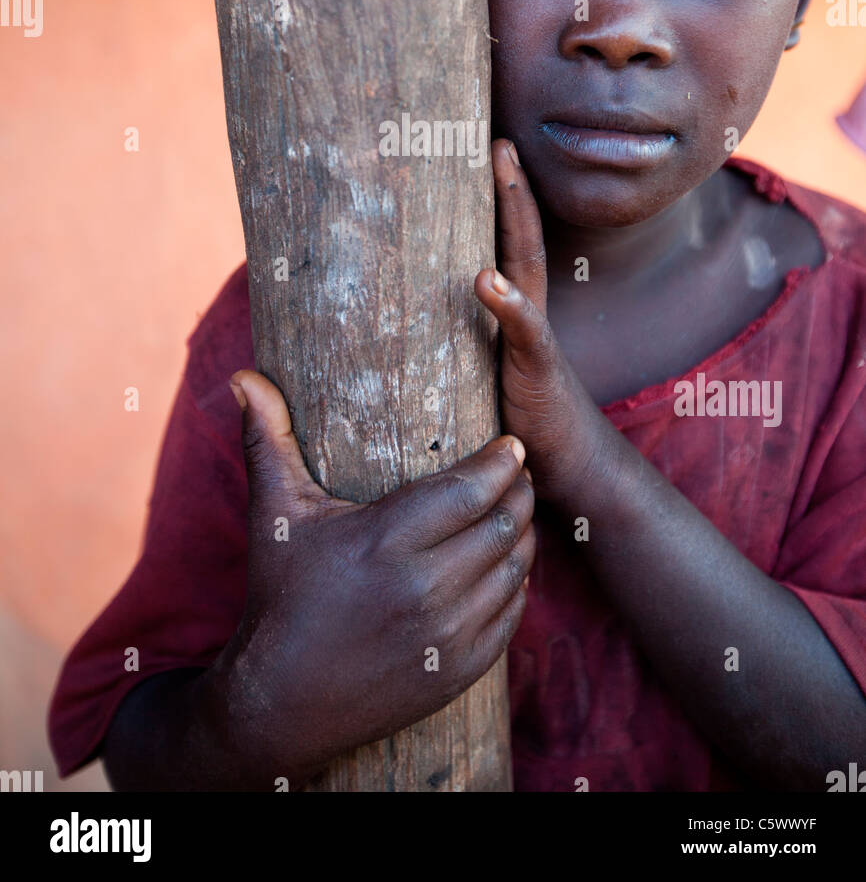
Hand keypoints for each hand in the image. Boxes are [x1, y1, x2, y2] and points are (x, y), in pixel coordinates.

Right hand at [220, 369, 535, 783]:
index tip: (511, 444)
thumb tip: (244, 376)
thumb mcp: (275, 515)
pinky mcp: (460, 670)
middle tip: (519, 472)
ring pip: (514, 567)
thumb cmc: (281, 595)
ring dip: (523, 534)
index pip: (470, 488)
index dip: (501, 462)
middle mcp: (424, 587)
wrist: (281, 702)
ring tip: (516, 509)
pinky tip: (507, 563)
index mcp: (386, 541)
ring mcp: (447, 633)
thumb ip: (268, 439)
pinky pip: (512, 613)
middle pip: (502, 523)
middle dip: (519, 491)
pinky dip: (517, 583)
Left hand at [474, 139, 623, 508]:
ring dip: (516, 216)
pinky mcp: (538, 370)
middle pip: (523, 235)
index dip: (502, 197)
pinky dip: (508, 302)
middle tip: (499, 138)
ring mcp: (535, 337)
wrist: (567, 467)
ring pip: (527, 264)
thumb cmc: (518, 419)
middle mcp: (529, 313)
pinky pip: (525, 330)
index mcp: (515, 310)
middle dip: (512, 186)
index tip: (488, 150)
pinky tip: (486, 278)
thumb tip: (394, 329)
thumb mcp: (476, 375)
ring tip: (503, 173)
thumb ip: (450, 347)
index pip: (510, 240)